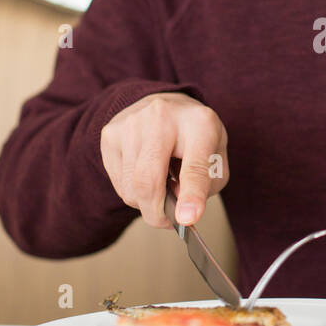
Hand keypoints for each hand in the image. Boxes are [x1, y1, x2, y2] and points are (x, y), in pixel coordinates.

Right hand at [100, 92, 228, 228]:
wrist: (167, 104)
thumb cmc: (195, 137)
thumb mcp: (215, 157)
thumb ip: (205, 186)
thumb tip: (180, 211)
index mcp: (200, 124)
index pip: (194, 167)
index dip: (191, 196)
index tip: (187, 220)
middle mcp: (162, 117)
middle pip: (149, 181)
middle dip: (157, 213)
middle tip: (168, 221)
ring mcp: (131, 124)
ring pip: (131, 188)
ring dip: (146, 202)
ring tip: (162, 187)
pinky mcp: (110, 134)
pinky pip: (118, 183)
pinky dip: (134, 192)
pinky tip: (146, 175)